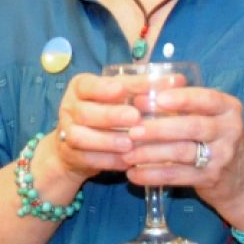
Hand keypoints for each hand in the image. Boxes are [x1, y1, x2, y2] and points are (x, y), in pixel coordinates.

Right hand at [44, 70, 139, 187]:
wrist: (77, 145)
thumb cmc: (106, 112)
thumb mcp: (118, 96)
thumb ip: (140, 88)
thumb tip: (177, 80)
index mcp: (80, 87)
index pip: (89, 85)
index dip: (105, 88)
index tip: (122, 89)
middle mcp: (69, 108)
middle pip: (85, 112)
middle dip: (110, 115)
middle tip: (135, 117)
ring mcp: (66, 133)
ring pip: (81, 137)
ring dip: (107, 140)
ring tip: (130, 143)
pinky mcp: (70, 155)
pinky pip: (87, 159)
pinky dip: (107, 161)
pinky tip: (126, 162)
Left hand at [120, 82, 243, 230]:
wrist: (242, 181)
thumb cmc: (216, 139)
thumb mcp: (211, 117)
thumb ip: (186, 104)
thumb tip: (142, 94)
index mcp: (229, 108)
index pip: (206, 98)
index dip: (180, 98)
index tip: (155, 98)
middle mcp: (230, 130)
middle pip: (192, 126)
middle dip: (158, 128)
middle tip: (131, 130)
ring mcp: (223, 156)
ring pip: (182, 152)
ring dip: (150, 153)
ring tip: (126, 154)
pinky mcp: (212, 178)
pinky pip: (178, 176)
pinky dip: (153, 175)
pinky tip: (134, 174)